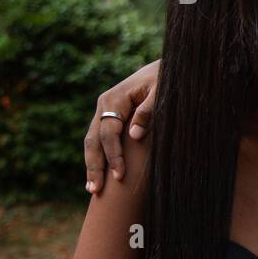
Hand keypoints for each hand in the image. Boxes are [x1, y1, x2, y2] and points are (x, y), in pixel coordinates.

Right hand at [85, 59, 160, 193]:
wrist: (163, 68)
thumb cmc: (165, 79)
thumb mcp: (161, 92)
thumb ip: (149, 111)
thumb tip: (134, 136)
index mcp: (114, 99)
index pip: (108, 133)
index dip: (113, 155)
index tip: (119, 175)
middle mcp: (104, 106)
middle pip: (93, 140)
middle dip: (94, 166)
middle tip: (95, 190)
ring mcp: (104, 112)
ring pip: (92, 142)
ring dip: (92, 165)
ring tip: (93, 189)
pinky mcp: (109, 118)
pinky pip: (99, 140)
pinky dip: (98, 158)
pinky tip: (99, 175)